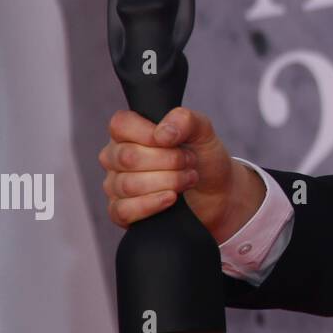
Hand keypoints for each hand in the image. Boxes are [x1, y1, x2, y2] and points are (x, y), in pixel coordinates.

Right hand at [100, 107, 248, 242]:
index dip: (148, 133)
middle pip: (127, 157)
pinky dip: (152, 204)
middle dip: (168, 160)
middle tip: (189, 161)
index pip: (120, 125)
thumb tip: (162, 133)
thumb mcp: (203, 131)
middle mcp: (116, 157)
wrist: (217, 192)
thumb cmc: (203, 158)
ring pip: (128, 185)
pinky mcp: (121, 212)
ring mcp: (116, 186)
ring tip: (188, 178)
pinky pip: (123, 210)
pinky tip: (171, 198)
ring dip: (168, 182)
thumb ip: (185, 120)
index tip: (174, 141)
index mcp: (129, 132)